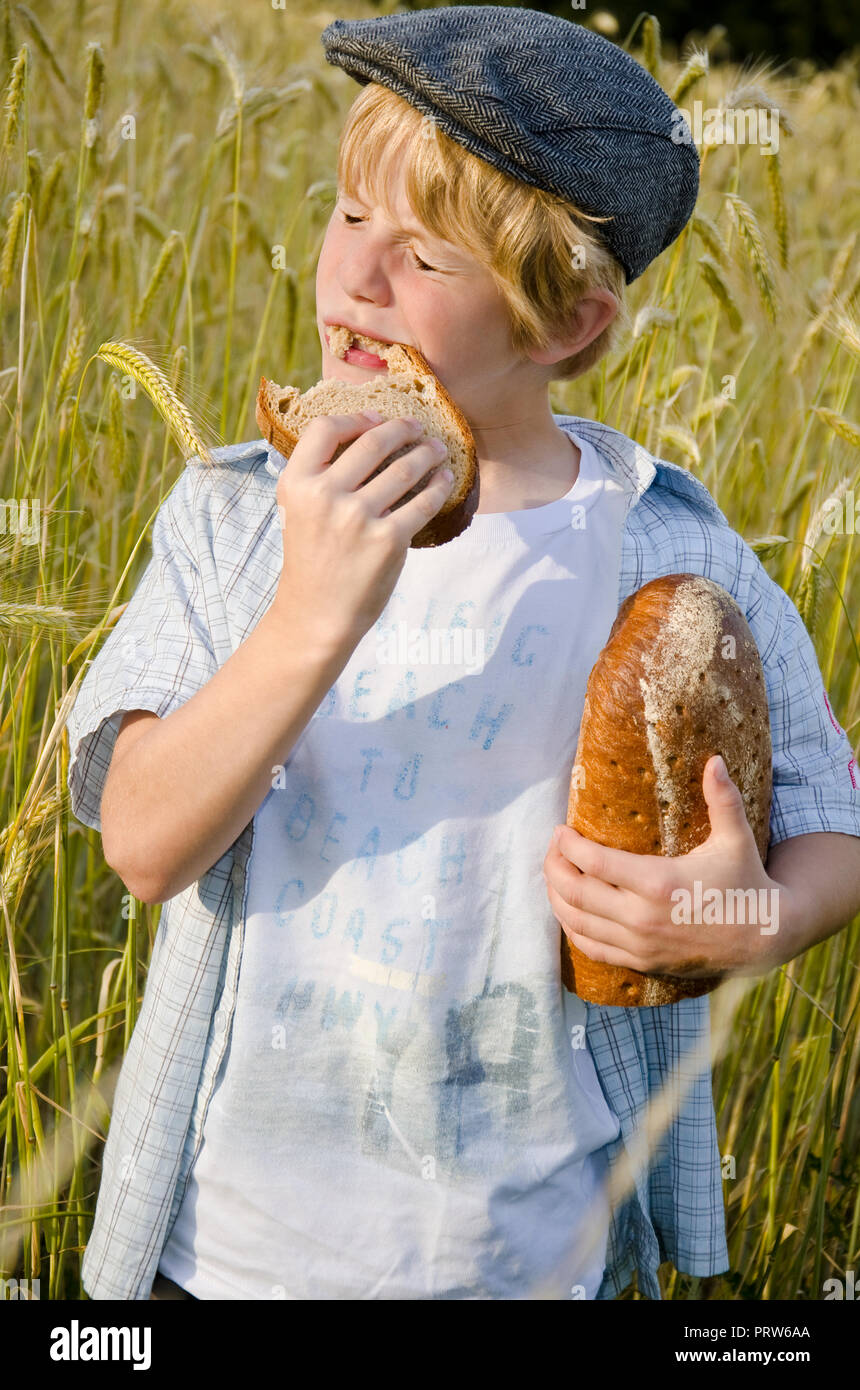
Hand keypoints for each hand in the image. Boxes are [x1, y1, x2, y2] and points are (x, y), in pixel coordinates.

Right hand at [270, 412, 452, 646]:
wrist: (316, 614)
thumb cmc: (311, 561)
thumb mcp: (297, 512)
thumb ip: (318, 478)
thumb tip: (362, 438)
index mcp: (297, 485)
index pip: (324, 430)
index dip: (355, 418)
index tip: (376, 418)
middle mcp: (325, 496)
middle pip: (372, 443)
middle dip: (401, 429)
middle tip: (417, 427)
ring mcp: (357, 518)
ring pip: (403, 469)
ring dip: (426, 454)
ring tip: (437, 450)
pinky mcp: (387, 540)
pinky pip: (422, 503)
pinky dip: (439, 486)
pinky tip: (445, 479)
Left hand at [543, 755, 785, 978]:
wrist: (763, 938)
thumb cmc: (746, 881)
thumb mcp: (736, 839)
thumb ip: (723, 799)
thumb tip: (716, 760)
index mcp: (658, 882)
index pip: (594, 862)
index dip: (568, 845)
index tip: (560, 830)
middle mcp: (642, 917)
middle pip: (575, 891)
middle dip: (554, 866)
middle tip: (553, 848)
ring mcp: (639, 944)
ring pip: (577, 921)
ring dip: (556, 897)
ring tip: (554, 874)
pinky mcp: (641, 962)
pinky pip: (591, 948)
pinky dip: (572, 928)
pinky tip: (569, 910)